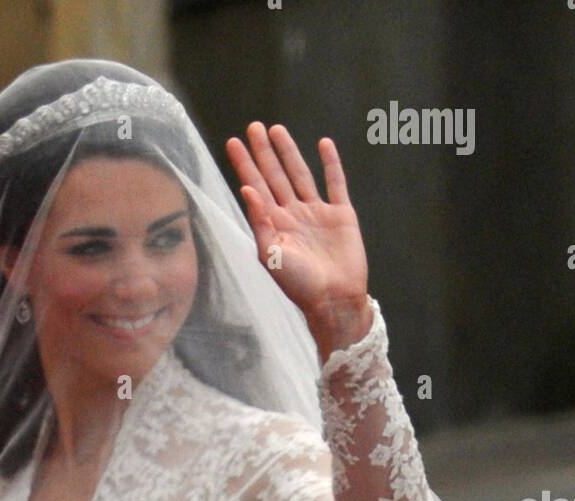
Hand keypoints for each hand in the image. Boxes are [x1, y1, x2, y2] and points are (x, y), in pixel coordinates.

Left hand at [226, 124, 370, 352]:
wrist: (334, 300)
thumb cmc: (299, 285)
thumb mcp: (271, 256)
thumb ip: (259, 222)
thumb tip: (246, 189)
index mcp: (274, 226)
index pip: (256, 187)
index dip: (245, 165)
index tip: (234, 142)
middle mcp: (293, 216)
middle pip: (275, 176)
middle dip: (263, 152)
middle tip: (253, 126)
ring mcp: (317, 213)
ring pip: (300, 174)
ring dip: (289, 152)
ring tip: (277, 130)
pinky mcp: (341, 215)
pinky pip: (335, 183)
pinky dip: (331, 163)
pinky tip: (324, 144)